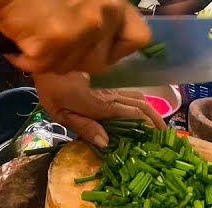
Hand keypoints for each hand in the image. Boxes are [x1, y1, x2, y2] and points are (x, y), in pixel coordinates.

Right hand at [0, 0, 149, 75]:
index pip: (137, 38)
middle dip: (75, 55)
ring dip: (49, 57)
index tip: (99, 44)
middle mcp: (105, 15)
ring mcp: (80, 32)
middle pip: (99, 60)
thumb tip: (100, 36)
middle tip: (52, 39)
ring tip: (30, 34)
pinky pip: (41, 66)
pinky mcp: (52, 44)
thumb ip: (95, 11)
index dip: (116, 46)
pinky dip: (25, 58)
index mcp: (113, 0)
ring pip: (69, 65)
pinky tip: (15, 41)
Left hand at [35, 73, 165, 146]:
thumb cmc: (51, 88)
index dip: (149, 127)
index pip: (135, 116)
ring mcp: (112, 88)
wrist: (47, 60)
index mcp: (102, 105)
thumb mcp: (61, 112)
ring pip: (140, 98)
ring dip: (152, 112)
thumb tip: (107, 143)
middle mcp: (112, 96)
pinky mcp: (109, 83)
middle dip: (156, 121)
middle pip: (143, 107)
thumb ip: (84, 127)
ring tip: (159, 125)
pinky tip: (144, 110)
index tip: (158, 140)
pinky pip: (131, 93)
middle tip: (165, 135)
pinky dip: (143, 103)